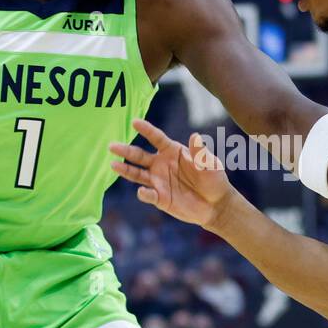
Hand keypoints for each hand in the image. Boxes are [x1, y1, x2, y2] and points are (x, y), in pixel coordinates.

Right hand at [109, 119, 232, 226]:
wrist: (216, 205)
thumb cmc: (214, 179)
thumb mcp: (210, 164)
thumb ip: (200, 152)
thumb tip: (195, 136)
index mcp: (172, 151)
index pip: (156, 138)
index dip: (146, 130)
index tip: (135, 122)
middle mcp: (161, 164)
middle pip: (140, 155)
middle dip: (126, 150)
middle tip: (112, 145)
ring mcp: (159, 181)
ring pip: (137, 174)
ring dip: (125, 170)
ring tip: (113, 165)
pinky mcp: (160, 198)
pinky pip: (148, 195)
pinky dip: (144, 193)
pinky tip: (142, 191)